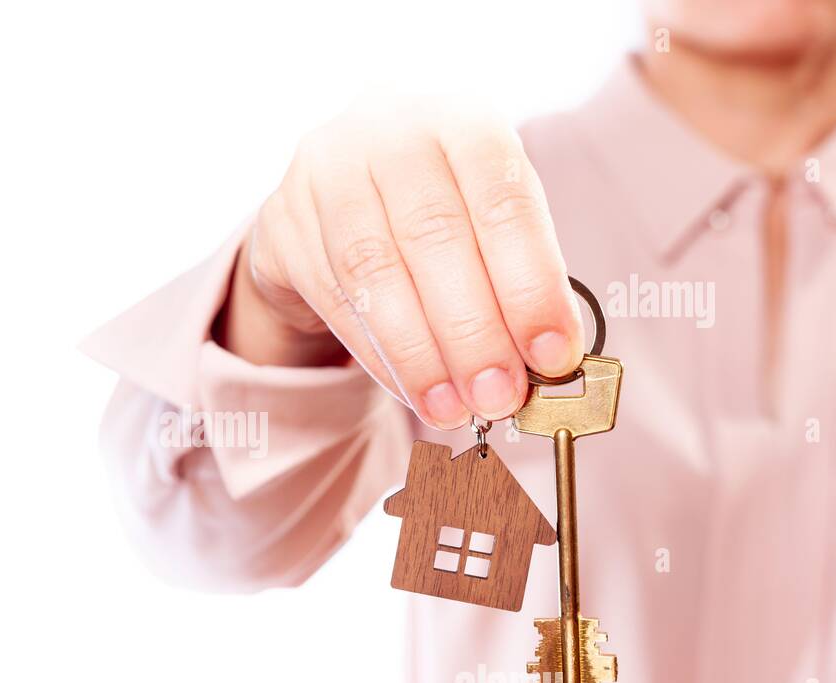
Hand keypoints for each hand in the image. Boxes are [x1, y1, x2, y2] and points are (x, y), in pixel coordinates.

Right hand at [222, 97, 585, 427]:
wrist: (338, 194)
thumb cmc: (438, 214)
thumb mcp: (489, 224)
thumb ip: (518, 281)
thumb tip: (546, 363)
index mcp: (463, 120)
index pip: (502, 201)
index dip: (530, 285)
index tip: (552, 357)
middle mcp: (389, 130)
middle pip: (433, 237)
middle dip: (473, 331)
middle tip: (499, 397)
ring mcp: (325, 171)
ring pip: (373, 271)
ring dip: (419, 353)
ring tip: (453, 408)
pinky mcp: (283, 221)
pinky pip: (333, 297)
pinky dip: (378, 355)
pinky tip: (410, 389)